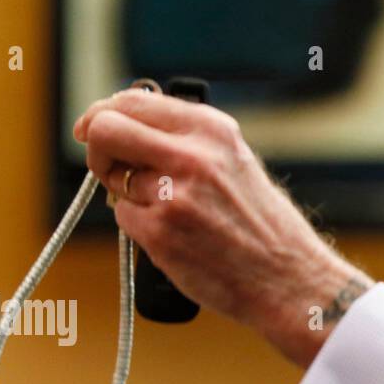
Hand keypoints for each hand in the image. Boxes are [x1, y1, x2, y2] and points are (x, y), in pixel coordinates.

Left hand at [75, 88, 372, 365]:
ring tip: (172, 216)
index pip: (133, 101)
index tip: (92, 128)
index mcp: (212, 130)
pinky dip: (141, 229)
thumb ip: (187, 142)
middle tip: (109, 169)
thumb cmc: (266, 229)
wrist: (291, 281)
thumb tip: (129, 130)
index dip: (103, 114)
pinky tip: (177, 239)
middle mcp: (193, 156)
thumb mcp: (236, 164)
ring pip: (115, 180)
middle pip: (106, 130)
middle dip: (97, 149)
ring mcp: (174, 196)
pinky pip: (124, 219)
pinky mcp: (161, 234)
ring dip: (130, 198)